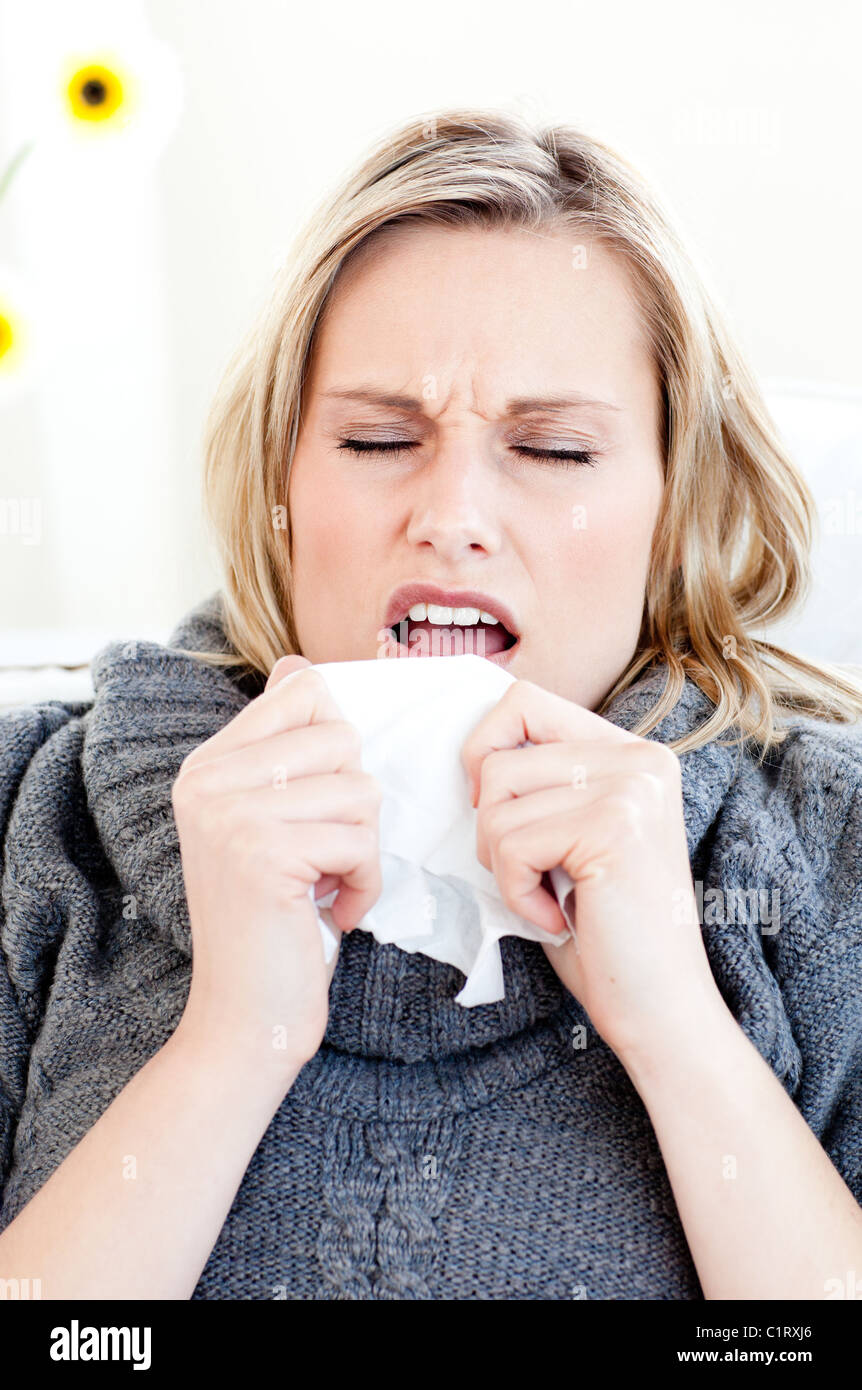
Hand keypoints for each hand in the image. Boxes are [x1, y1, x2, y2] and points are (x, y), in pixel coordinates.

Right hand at [171, 655, 383, 1074]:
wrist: (245, 1021)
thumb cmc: (274, 923)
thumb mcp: (272, 823)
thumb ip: (284, 748)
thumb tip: (300, 665)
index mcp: (207, 765)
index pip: (305, 692)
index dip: (337, 750)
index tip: (319, 806)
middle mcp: (207, 779)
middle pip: (342, 738)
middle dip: (353, 807)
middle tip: (319, 856)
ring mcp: (229, 813)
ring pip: (359, 790)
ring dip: (361, 850)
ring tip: (322, 886)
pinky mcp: (262, 852)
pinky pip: (360, 839)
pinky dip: (363, 884)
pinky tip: (329, 912)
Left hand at [460, 679, 721, 1060]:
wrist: (661, 1008)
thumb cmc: (606, 932)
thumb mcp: (571, 836)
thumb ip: (543, 784)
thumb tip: (474, 752)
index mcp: (633, 752)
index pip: (524, 700)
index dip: (485, 751)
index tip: (497, 811)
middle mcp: (640, 757)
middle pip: (500, 759)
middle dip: (491, 828)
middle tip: (533, 873)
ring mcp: (632, 788)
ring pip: (497, 804)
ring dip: (504, 866)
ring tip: (550, 897)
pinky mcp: (614, 827)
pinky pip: (511, 845)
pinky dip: (517, 893)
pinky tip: (559, 917)